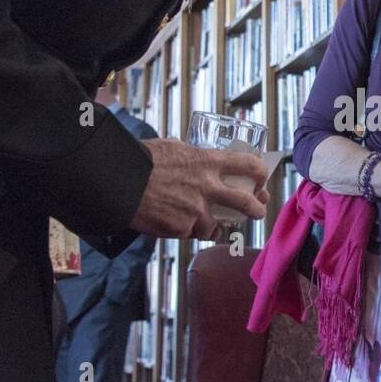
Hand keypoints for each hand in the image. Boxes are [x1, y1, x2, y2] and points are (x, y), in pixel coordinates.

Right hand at [130, 138, 267, 238]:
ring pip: (215, 226)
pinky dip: (184, 230)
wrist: (119, 181)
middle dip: (257, 210)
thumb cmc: (142, 160)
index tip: (261, 179)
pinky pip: (190, 233)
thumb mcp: (174, 148)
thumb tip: (202, 161)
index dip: (261, 173)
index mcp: (208, 162)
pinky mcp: (182, 228)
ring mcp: (196, 210)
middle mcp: (208, 187)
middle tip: (257, 211)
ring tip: (198, 221)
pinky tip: (173, 222)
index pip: (248, 165)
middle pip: (247, 203)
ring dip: (209, 225)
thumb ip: (194, 157)